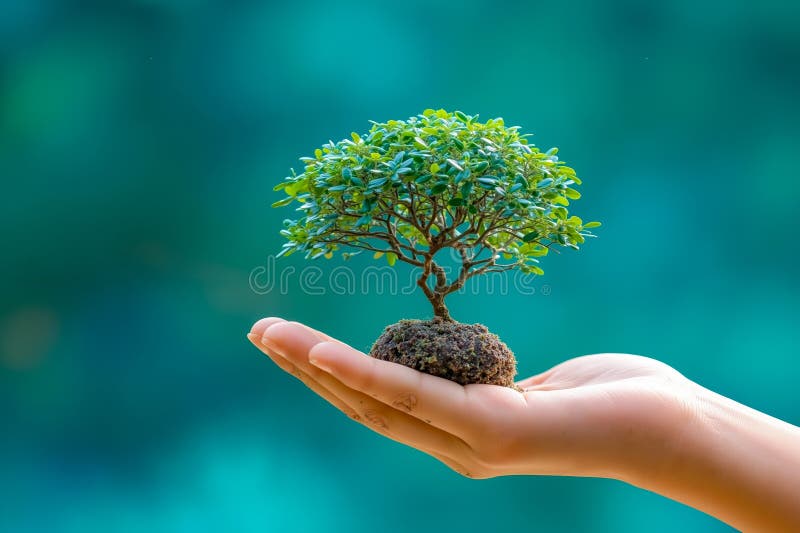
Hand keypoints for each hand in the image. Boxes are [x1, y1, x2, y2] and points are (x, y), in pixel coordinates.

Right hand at [247, 317, 696, 480]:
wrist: (663, 428)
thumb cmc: (602, 397)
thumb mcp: (527, 381)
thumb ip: (481, 377)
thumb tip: (457, 355)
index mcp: (455, 431)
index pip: (376, 403)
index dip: (325, 376)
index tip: (286, 341)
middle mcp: (453, 446)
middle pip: (361, 406)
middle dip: (303, 370)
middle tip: (257, 333)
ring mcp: (469, 444)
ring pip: (376, 401)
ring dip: (316, 368)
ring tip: (272, 337)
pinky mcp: (492, 432)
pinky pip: (414, 397)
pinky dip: (362, 374)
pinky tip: (324, 354)